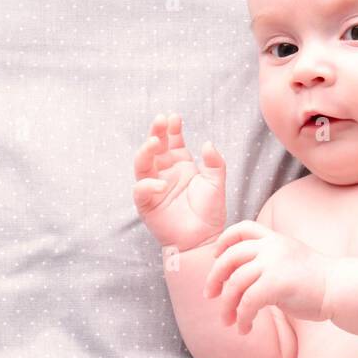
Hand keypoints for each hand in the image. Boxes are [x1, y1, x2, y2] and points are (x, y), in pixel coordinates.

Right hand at [133, 113, 226, 249]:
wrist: (204, 240)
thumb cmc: (210, 213)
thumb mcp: (217, 184)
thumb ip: (215, 163)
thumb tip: (207, 143)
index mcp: (181, 165)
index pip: (172, 141)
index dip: (172, 129)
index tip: (175, 118)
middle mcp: (165, 173)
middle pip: (155, 147)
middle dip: (156, 132)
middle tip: (160, 120)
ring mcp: (154, 187)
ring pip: (142, 164)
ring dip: (145, 151)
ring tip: (153, 142)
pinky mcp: (147, 205)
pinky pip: (141, 191)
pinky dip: (148, 186)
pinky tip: (162, 185)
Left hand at [202, 220, 333, 333]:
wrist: (339, 288)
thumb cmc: (316, 281)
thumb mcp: (290, 259)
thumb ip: (268, 261)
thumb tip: (242, 278)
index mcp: (275, 239)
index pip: (242, 229)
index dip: (224, 241)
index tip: (215, 257)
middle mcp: (271, 247)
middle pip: (230, 257)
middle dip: (214, 278)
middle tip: (209, 296)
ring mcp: (273, 264)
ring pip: (235, 284)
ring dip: (227, 306)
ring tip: (228, 321)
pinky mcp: (276, 283)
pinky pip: (248, 302)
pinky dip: (242, 318)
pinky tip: (245, 328)